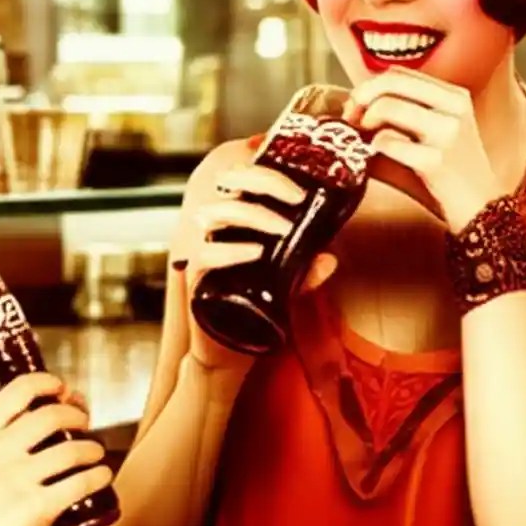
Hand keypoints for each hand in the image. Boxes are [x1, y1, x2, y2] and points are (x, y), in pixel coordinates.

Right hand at [0, 373, 112, 525]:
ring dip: (93, 448)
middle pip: (53, 415)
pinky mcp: (37, 508)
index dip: (49, 384)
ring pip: (73, 449)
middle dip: (77, 415)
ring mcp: (17, 479)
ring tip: (95, 453)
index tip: (63, 388)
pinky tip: (102, 476)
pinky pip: (81, 482)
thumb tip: (38, 421)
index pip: (19, 390)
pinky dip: (99, 476)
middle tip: (84, 422)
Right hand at [175, 163, 338, 371]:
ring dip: (254, 215)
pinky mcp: (197, 277)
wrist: (229, 351)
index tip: (299, 191)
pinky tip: (255, 253)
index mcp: (238, 222)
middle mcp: (218, 229)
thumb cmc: (252, 311)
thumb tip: (329, 258)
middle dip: (264, 183)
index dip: (270, 175)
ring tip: (282, 229)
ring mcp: (205, 250)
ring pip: (219, 214)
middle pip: (230, 184)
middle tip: (295, 199)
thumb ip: (304, 270)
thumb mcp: (287, 287)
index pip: (246, 179)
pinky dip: (231, 251)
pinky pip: (206, 255)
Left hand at [345, 67, 508, 230]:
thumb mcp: (432, 135)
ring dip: (364, 123)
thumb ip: (399, 116)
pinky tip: (378, 159)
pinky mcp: (435, 159)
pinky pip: (387, 141)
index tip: (356, 106)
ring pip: (386, 107)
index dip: (369, 86)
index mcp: (454, 96)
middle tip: (351, 119)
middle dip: (361, 98)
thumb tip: (352, 107)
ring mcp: (447, 131)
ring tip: (365, 141)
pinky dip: (373, 149)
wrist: (480, 209)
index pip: (400, 73)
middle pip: (390, 82)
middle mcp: (454, 107)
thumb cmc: (448, 175)